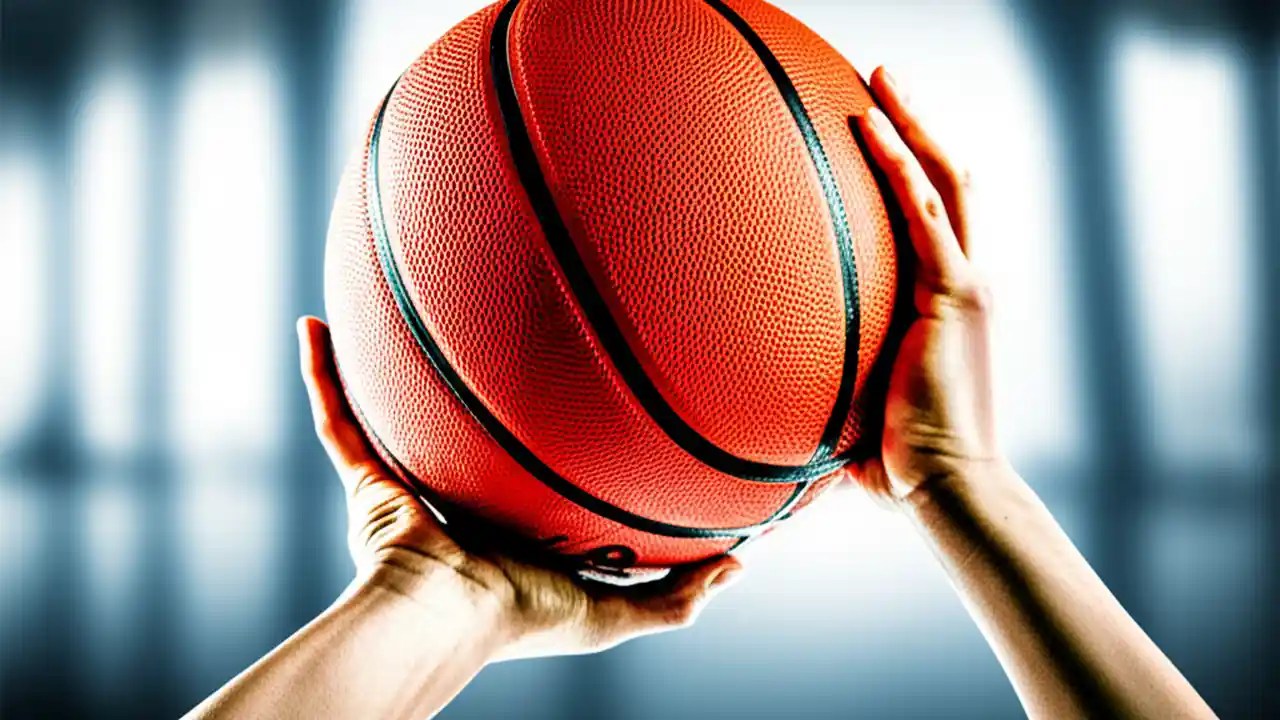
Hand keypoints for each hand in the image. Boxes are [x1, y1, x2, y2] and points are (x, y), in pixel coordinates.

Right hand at [296, 317, 741, 661]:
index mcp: (507, 518)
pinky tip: (312, 329)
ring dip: (382, 364)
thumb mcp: (616, 609)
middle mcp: (455, 494)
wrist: (447, 617)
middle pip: (456, 427)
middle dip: (462, 385)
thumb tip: (741, 566)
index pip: (523, 467)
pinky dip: (319, 376)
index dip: (541, 435)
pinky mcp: (365, 479)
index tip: (566, 389)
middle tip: (480, 325)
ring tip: (387, 303)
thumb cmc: (523, 618)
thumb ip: (680, 594)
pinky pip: (336, 418)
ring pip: (390, 410)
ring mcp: (407, 482)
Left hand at [851, 67, 1007, 500]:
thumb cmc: (904, 462)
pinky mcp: (958, 295)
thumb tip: (773, 405)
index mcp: (948, 303)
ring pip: (944, 182)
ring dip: (911, 125)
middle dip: (916, 124)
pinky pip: (927, 214)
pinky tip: (871, 129)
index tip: (873, 132)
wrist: (946, 488)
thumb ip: (831, 388)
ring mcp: (967, 285)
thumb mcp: (862, 407)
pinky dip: (901, 166)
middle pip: (948, 180)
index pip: (935, 217)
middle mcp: (966, 282)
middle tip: (879, 79)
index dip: (909, 168)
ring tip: (878, 77)